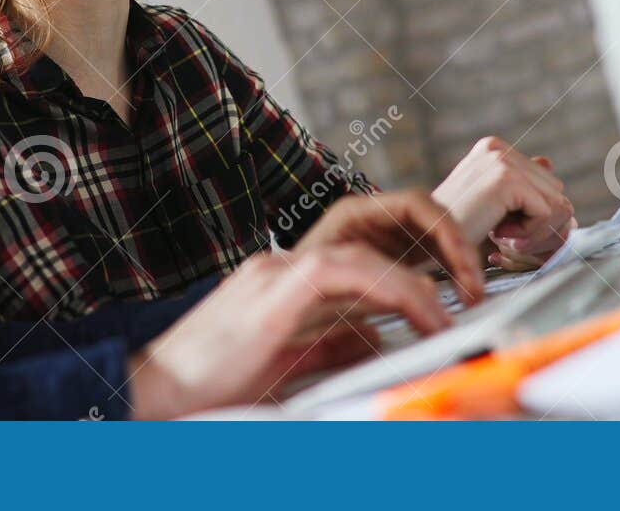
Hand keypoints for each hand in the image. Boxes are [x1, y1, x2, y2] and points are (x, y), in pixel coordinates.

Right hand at [127, 245, 450, 418]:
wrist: (154, 390)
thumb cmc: (212, 384)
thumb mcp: (290, 363)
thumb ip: (333, 346)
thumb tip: (379, 341)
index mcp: (287, 276)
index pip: (362, 249)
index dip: (411, 266)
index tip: (447, 301)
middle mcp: (283, 263)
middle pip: (368, 229)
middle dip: (428, 246)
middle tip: (464, 290)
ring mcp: (276, 271)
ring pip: (363, 244)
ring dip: (417, 272)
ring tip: (453, 306)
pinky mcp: (274, 291)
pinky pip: (345, 269)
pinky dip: (391, 286)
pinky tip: (422, 312)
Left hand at [293, 189, 485, 304]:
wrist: (260, 319)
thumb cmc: (281, 301)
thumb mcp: (319, 295)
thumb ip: (367, 291)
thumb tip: (420, 296)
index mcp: (353, 214)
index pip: (417, 206)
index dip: (447, 236)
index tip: (462, 274)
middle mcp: (369, 220)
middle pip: (431, 218)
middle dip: (459, 249)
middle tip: (474, 289)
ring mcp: (379, 239)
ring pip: (433, 238)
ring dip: (457, 262)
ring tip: (472, 297)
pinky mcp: (386, 262)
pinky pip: (427, 258)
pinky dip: (446, 273)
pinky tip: (456, 298)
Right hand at [432, 136, 575, 271]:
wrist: (423, 242)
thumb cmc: (454, 228)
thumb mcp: (489, 201)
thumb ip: (519, 181)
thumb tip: (547, 162)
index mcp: (492, 147)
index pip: (547, 180)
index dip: (531, 212)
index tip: (499, 223)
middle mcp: (497, 147)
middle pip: (557, 190)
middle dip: (537, 221)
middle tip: (500, 232)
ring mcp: (501, 160)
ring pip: (558, 203)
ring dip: (533, 229)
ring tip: (497, 231)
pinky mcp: (506, 179)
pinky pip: (547, 213)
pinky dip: (529, 233)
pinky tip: (497, 232)